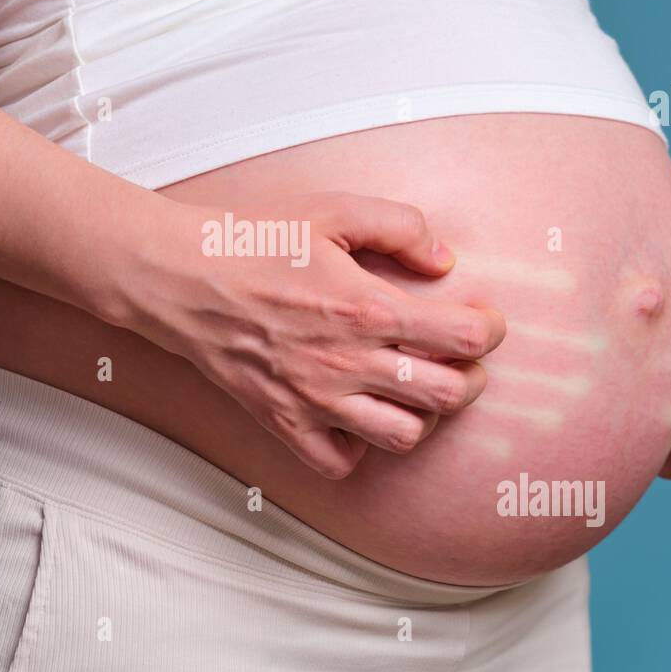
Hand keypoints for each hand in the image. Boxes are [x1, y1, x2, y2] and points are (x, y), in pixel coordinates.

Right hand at [124, 193, 505, 478]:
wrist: (180, 276)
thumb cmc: (254, 240)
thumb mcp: (333, 209)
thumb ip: (401, 227)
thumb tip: (444, 261)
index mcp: (367, 308)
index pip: (465, 339)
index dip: (490, 330)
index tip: (483, 319)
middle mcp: (348, 362)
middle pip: (448, 395)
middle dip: (471, 375)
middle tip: (459, 356)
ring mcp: (316, 400)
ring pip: (404, 436)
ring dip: (423, 413)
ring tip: (412, 386)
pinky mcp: (285, 422)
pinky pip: (341, 462)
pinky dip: (359, 447)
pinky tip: (357, 414)